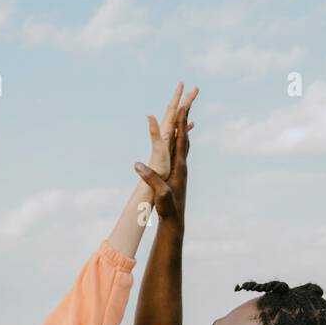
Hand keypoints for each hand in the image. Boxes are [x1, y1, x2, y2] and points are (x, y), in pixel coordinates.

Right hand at [135, 99, 193, 223]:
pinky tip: (178, 143)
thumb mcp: (159, 192)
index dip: (181, 124)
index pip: (181, 140)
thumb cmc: (168, 207)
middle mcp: (183, 166)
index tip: (182, 107)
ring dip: (183, 130)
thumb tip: (138, 165)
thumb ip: (150, 178)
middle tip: (187, 103)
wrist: (175, 220)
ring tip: (184, 118)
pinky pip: (180, 154)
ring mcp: (182, 171)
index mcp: (179, 167)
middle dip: (185, 121)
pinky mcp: (178, 176)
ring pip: (184, 145)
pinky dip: (179, 143)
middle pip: (185, 138)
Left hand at [144, 81, 197, 179]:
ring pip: (179, 120)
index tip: (183, 84)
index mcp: (165, 132)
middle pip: (176, 112)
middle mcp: (166, 133)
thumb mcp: (157, 148)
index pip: (172, 110)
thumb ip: (153, 131)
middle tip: (195, 87)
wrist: (154, 182)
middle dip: (186, 99)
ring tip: (192, 101)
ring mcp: (169, 139)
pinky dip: (186, 126)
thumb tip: (148, 115)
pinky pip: (181, 132)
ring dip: (186, 110)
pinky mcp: (171, 147)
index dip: (178, 97)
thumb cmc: (157, 168)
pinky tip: (190, 125)